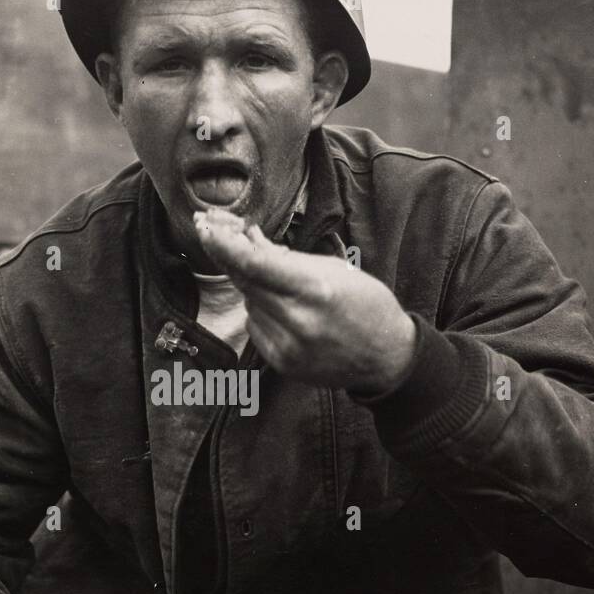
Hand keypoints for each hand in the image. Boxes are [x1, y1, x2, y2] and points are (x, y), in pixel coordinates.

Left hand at [193, 208, 416, 391]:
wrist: (387, 358)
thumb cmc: (367, 305)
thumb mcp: (335, 270)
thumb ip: (289, 258)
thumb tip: (249, 239)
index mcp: (315, 290)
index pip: (254, 265)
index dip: (224, 246)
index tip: (206, 230)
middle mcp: (297, 321)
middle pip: (246, 283)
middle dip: (231, 259)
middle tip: (219, 238)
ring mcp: (287, 347)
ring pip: (250, 305)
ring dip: (255, 288)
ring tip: (283, 284)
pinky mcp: (282, 363)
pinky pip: (256, 327)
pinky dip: (262, 312)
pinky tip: (286, 310)